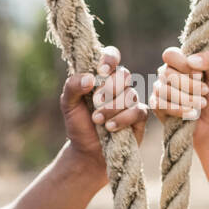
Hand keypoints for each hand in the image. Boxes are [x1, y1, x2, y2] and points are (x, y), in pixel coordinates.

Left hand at [61, 46, 147, 171]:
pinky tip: (110, 128)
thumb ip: (72, 86)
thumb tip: (91, 78)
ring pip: (130, 94)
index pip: (112, 56)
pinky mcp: (139, 117)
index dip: (110, 59)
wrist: (87, 153)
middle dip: (109, 89)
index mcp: (102, 76)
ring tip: (97, 120)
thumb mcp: (68, 104)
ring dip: (111, 108)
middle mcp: (119, 85)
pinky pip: (138, 111)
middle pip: (124, 74)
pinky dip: (122, 119)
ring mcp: (131, 100)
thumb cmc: (78, 125)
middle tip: (95, 103)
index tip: (101, 71)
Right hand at [149, 48, 208, 136]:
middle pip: (167, 73)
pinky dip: (180, 109)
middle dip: (190, 84)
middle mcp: (165, 74)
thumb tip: (190, 60)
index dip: (184, 64)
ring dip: (186, 98)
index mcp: (178, 62)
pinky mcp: (157, 106)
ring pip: (164, 90)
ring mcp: (159, 89)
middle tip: (205, 91)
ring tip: (202, 103)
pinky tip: (192, 113)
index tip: (200, 74)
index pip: (170, 55)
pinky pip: (161, 105)